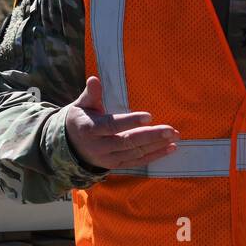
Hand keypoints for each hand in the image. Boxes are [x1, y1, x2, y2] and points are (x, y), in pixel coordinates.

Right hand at [64, 76, 179, 169]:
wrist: (71, 147)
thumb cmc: (80, 120)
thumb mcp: (81, 105)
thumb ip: (91, 94)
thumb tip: (94, 79)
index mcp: (90, 129)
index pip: (112, 126)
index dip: (130, 122)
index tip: (149, 116)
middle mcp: (99, 147)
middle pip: (127, 142)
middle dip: (151, 136)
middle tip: (170, 130)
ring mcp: (108, 159)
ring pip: (135, 153)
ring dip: (157, 145)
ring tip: (174, 136)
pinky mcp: (117, 166)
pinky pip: (138, 162)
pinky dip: (155, 156)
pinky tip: (171, 149)